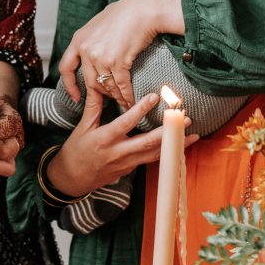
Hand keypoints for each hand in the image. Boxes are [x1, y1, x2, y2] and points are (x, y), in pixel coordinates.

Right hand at [48, 85, 196, 197]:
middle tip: (185, 119)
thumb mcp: (82, 127)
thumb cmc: (76, 151)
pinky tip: (179, 147)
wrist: (72, 179)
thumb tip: (98, 84)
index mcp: (105, 139)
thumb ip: (93, 106)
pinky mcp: (131, 169)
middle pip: (148, 143)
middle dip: (169, 132)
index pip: (126, 123)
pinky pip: (151, 160)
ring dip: (175, 146)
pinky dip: (166, 154)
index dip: (140, 110)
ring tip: (193, 135)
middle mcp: (118, 152)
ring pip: (155, 155)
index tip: (155, 96)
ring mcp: (126, 163)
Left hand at [58, 0, 184, 111]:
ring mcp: (100, 56)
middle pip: (90, 81)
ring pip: (106, 85)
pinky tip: (131, 102)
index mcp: (79, 39)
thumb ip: (94, 37)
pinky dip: (126, 96)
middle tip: (109, 102)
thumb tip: (96, 44)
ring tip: (123, 104)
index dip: (70, 85)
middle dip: (101, 94)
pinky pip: (121, 86)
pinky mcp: (117, 62)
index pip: (66, 67)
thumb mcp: (100, 22)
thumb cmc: (126, 12)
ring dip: (116, 97)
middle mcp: (86, 49)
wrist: (143, 8)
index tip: (76, 97)